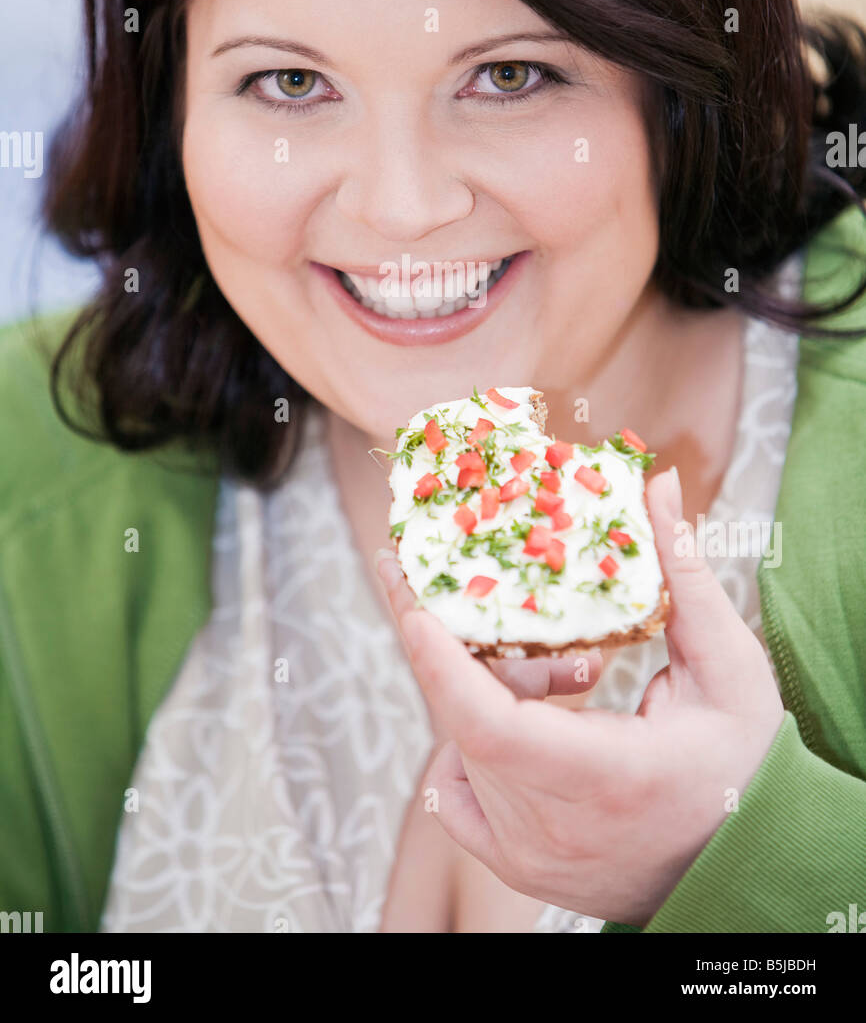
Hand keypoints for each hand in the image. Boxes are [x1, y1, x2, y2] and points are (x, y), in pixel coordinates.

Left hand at [377, 466, 784, 925]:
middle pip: (468, 720)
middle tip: (487, 595)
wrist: (749, 855)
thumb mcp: (728, 667)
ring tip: (572, 671)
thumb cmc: (746, 760)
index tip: (412, 599)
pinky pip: (453, 796)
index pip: (489, 725)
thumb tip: (655, 485)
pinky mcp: (518, 866)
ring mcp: (529, 855)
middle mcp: (554, 829)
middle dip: (473, 650)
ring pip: (462, 748)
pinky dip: (467, 745)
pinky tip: (529, 716)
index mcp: (607, 778)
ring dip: (490, 691)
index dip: (439, 661)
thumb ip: (685, 575)